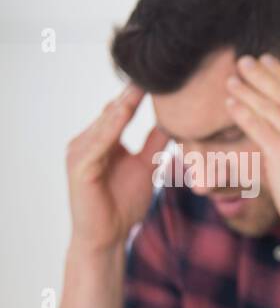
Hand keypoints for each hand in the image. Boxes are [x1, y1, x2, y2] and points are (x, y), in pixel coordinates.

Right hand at [64, 82, 169, 253]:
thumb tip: (172, 124)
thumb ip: (155, 145)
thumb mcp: (146, 167)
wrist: (109, 236)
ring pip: (104, 125)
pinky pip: (96, 144)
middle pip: (111, 112)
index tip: (159, 75)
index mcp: (102, 140)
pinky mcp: (80, 168)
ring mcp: (81, 153)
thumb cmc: (124, 204)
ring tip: (137, 87)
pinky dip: (109, 128)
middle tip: (149, 70)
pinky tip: (122, 114)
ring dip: (121, 106)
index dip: (138, 94)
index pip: (121, 111)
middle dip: (130, 94)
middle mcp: (87, 141)